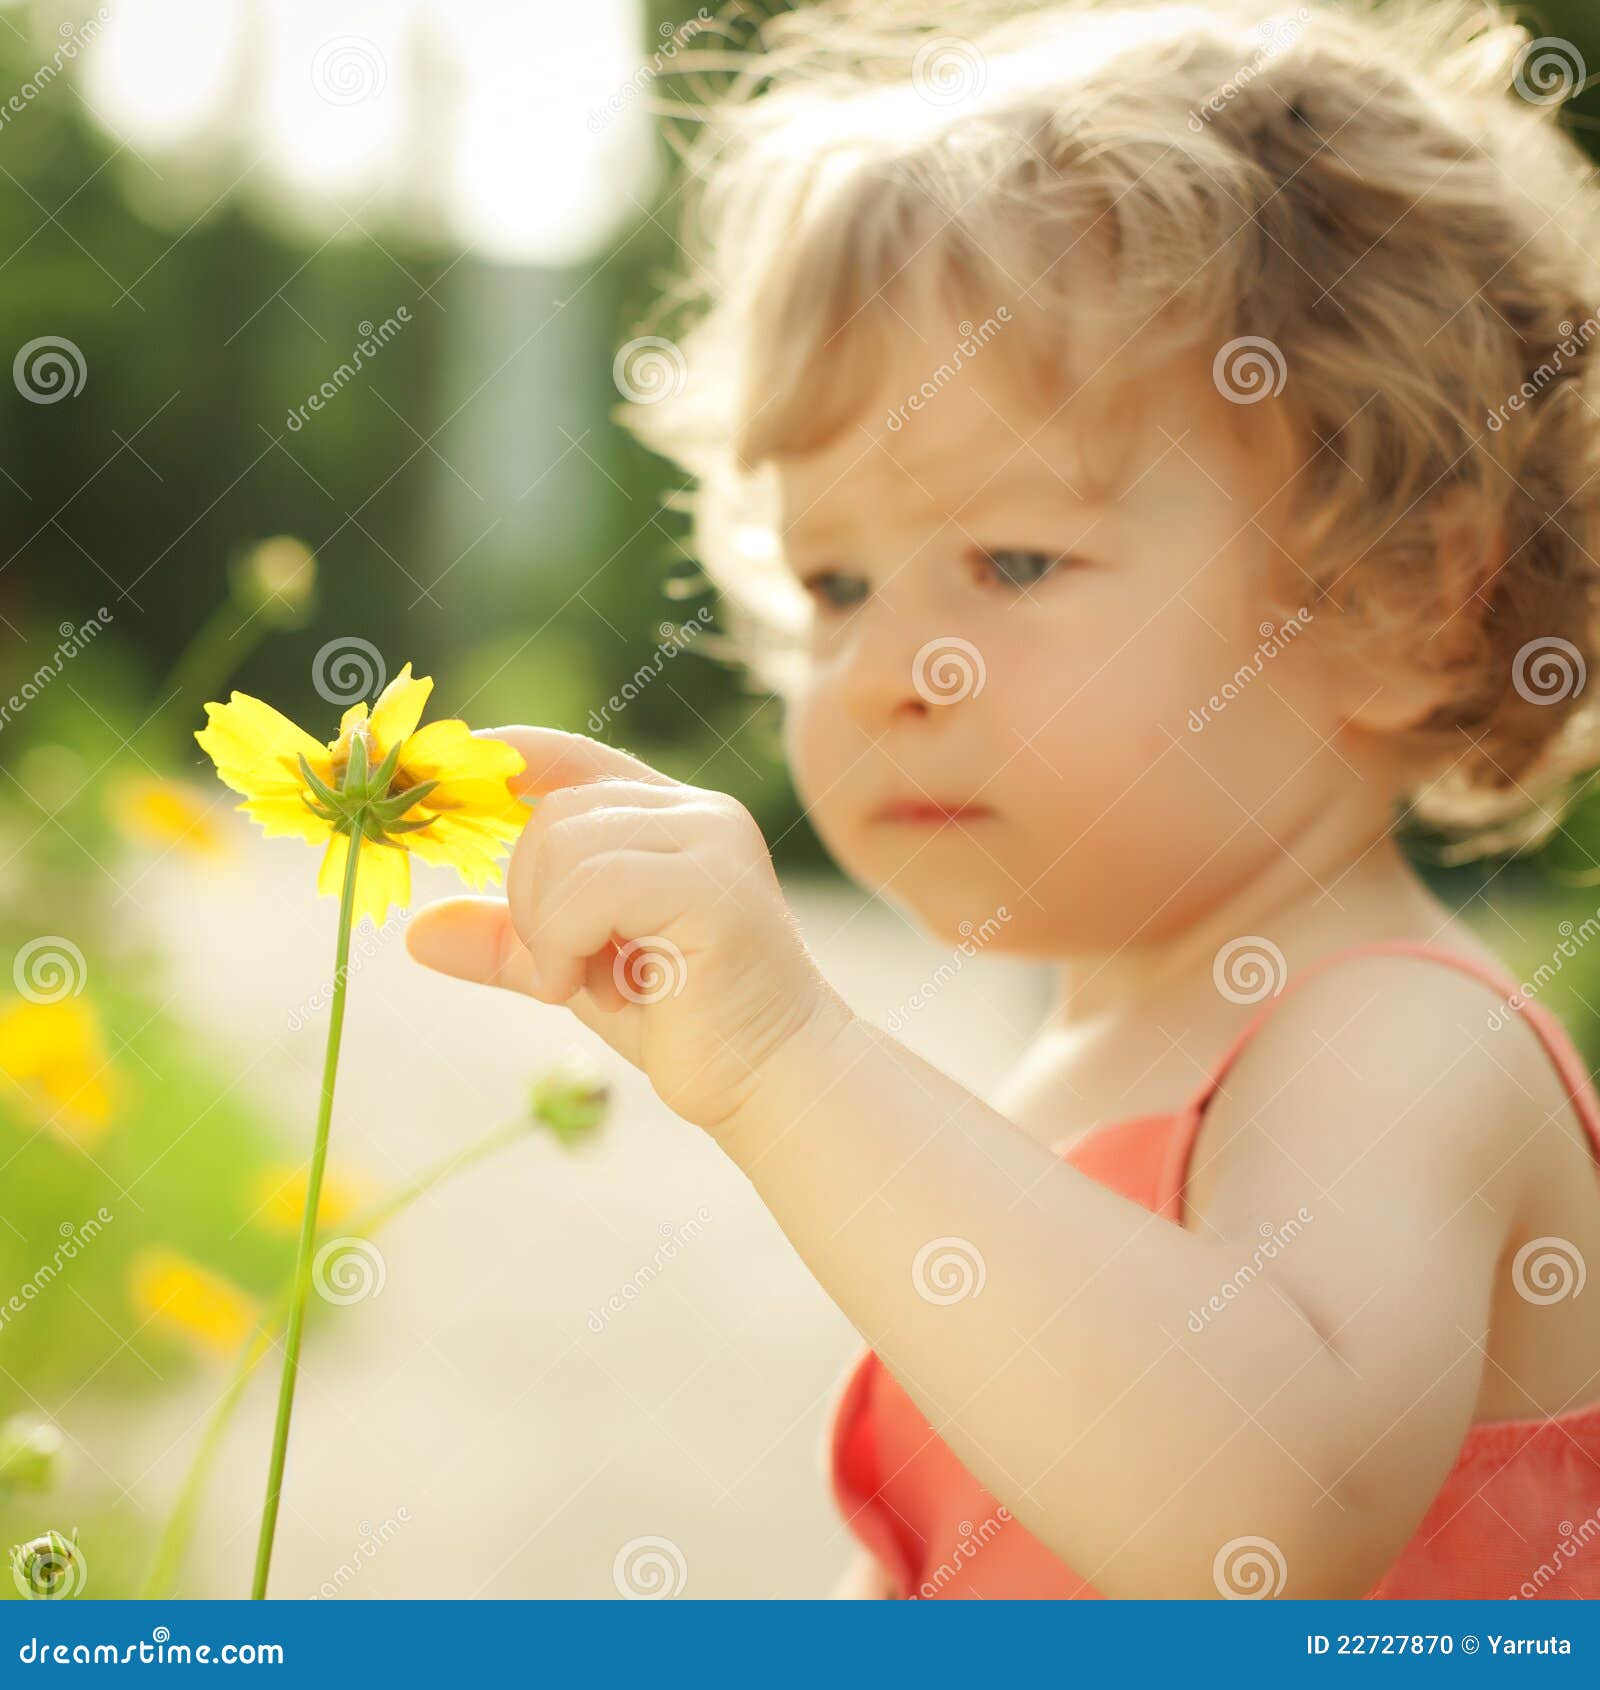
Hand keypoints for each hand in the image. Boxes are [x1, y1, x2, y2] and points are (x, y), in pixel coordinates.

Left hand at [404, 726, 846, 1137]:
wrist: (771, 1081)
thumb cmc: (684, 1021)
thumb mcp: (575, 969)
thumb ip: (507, 942)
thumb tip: (417, 930)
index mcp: (667, 815)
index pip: (569, 756)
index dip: (501, 758)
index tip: (437, 774)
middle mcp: (694, 811)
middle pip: (550, 812)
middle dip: (526, 898)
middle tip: (564, 968)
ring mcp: (710, 840)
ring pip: (562, 841)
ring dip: (546, 928)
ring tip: (588, 982)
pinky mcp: (713, 885)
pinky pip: (592, 887)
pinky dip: (566, 942)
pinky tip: (593, 990)